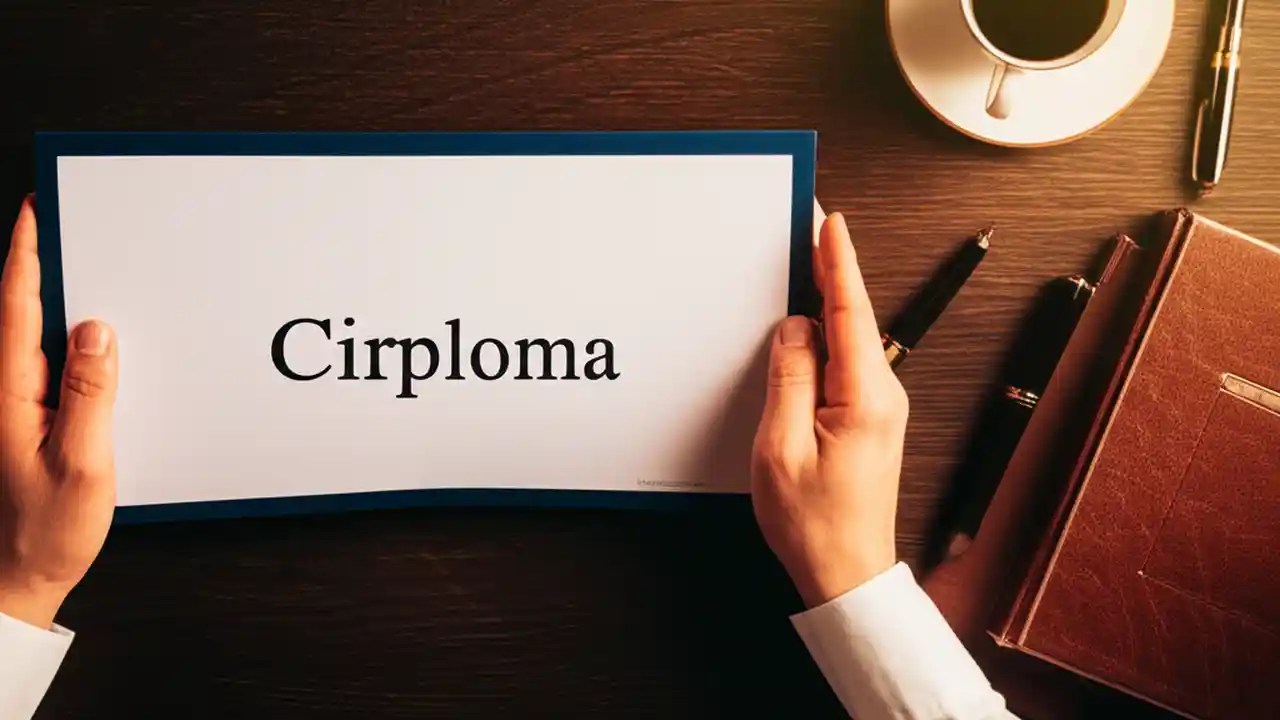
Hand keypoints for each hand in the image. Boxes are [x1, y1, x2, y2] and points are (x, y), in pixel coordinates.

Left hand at [0, 195, 117, 628]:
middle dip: (42, 263)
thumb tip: (97, 328)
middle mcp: (2, 392)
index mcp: (6, 393)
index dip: (25, 253)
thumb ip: (91, 393)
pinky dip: (66, 344)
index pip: (14, 305)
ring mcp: (9, 407)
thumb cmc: (43, 532)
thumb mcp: (81, 464)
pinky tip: (93, 345)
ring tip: (91, 274)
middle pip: (20, 311)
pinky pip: (45, 367)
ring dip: (57, 304)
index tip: (35, 207)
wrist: (13, 583)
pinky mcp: (21, 422)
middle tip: (70, 224)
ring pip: (33, 337)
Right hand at [751, 212, 907, 607]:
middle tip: (806, 229)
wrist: (848, 574)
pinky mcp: (868, 418)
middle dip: (829, 271)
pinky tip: (802, 331)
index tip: (829, 221)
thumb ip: (788, 379)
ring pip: (847, 339)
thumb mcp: (780, 449)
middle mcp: (883, 394)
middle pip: (852, 317)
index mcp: (865, 397)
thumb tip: (793, 329)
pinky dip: (823, 338)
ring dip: (823, 305)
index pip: (850, 311)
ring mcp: (879, 406)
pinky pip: (844, 363)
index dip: (837, 262)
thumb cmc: (814, 523)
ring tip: (796, 270)